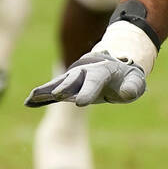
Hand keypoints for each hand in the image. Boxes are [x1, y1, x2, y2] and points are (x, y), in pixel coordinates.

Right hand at [26, 52, 146, 107]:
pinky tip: (29, 102)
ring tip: (32, 97)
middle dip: (66, 87)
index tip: (80, 103)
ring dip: (47, 90)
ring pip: (60, 83)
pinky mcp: (68, 85)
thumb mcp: (136, 81)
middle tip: (57, 95)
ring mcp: (75, 77)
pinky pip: (53, 90)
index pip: (95, 80)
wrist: (115, 65)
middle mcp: (86, 71)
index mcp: (104, 70)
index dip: (88, 91)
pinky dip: (42, 95)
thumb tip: (126, 94)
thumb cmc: (127, 77)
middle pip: (74, 79)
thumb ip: (132, 87)